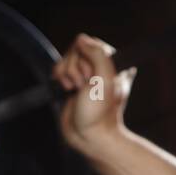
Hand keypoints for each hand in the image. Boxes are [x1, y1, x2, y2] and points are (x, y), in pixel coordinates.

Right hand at [51, 33, 136, 152]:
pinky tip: (68, 89)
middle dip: (75, 68)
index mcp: (115, 63)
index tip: (91, 77)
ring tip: (76, 90)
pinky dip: (60, 77)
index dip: (85, 58)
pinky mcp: (74, 82)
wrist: (89, 136)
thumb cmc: (99, 112)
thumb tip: (82, 38)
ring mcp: (87, 74)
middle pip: (76, 50)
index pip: (92, 43)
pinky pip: (60, 68)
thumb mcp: (103, 80)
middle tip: (84, 86)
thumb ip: (97, 54)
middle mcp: (102, 66)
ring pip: (66, 58)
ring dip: (67, 74)